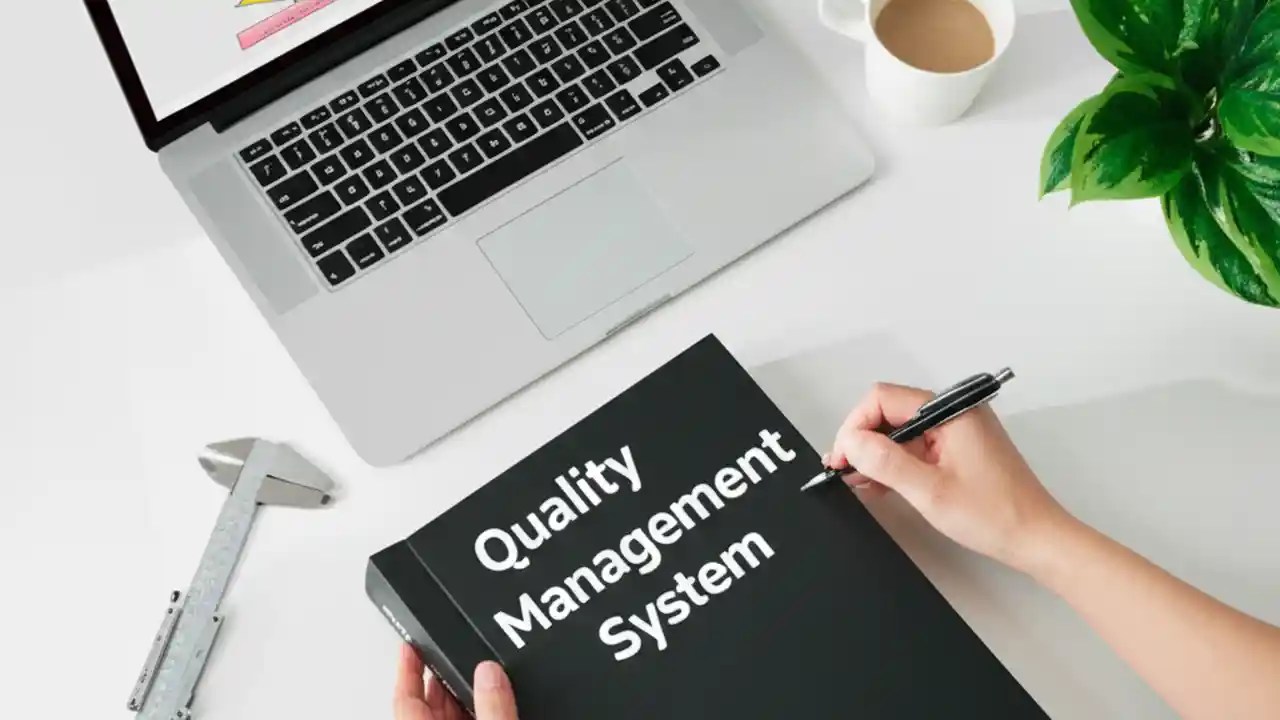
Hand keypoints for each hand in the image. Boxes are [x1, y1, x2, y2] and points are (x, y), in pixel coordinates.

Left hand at [395, 645, 518, 719]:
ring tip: (481, 670)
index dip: (406, 669)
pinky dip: (482, 710)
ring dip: (466, 694)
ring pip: (452, 716)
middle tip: (449, 650)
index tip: (409, 646)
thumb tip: (489, 672)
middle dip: (442, 676)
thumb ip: (492, 708)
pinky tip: (497, 702)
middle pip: (430, 704)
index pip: (405, 699)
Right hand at [827, 382, 1075, 574]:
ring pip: (901, 430)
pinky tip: (881, 484)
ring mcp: (958, 430)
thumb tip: (850, 442)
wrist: (1037, 538)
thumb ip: (884, 462)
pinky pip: (917, 445)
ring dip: (876, 453)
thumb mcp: (929, 491)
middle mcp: (954, 412)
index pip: (882, 399)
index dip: (854, 427)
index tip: (841, 458)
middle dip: (862, 440)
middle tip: (844, 471)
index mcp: (950, 411)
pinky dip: (896, 462)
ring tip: (859, 481)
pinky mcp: (959, 448)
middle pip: (890, 412)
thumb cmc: (994, 515)